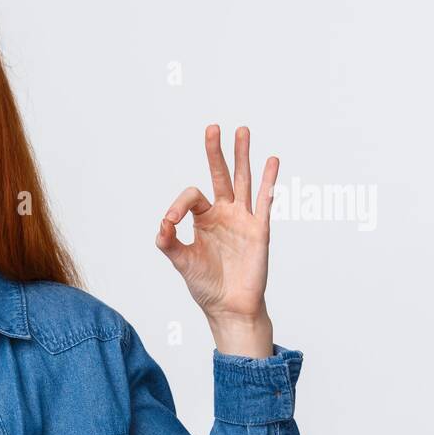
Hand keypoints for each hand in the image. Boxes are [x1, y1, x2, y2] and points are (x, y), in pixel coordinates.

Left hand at [156, 125, 277, 329]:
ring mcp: (243, 219)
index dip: (178, 205)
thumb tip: (161, 224)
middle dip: (216, 153)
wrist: (229, 307)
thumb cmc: (206, 285)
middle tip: (213, 127)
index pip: (192, 197)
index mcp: (204, 219)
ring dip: (242, 156)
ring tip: (242, 131)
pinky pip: (264, 201)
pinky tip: (271, 161)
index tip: (170, 222)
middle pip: (221, 176)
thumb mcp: (181, 262)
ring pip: (244, 181)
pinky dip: (268, 182)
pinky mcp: (259, 230)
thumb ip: (169, 242)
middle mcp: (224, 214)